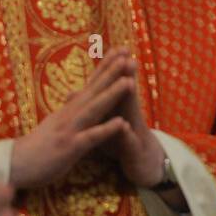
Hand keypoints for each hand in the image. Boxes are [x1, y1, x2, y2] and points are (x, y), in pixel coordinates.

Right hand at [9, 48, 134, 189]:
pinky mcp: (69, 148)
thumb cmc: (36, 147)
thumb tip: (76, 97)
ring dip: (112, 94)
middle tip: (126, 52)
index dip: (105, 67)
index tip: (120, 51)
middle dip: (111, 71)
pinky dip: (106, 129)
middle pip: (93, 90)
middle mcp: (69, 115)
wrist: (13, 164)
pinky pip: (90, 138)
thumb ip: (68, 112)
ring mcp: (69, 130)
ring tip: (129, 81)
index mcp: (68, 110)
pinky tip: (122, 122)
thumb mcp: (55, 124)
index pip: (90, 85)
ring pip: (94, 109)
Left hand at [99, 52, 166, 187]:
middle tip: (124, 55)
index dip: (109, 69)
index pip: (110, 86)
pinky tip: (124, 127)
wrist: (141, 166)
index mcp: (116, 110)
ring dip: (130, 99)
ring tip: (129, 83)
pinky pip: (128, 142)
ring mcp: (133, 133)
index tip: (110, 49)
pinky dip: (126, 134)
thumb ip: (92, 109)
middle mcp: (127, 117)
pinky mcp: (134, 150)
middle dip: (124, 75)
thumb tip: (74, 93)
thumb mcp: (104, 124)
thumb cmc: (120, 143)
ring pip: (131, 114)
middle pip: (125, 93)